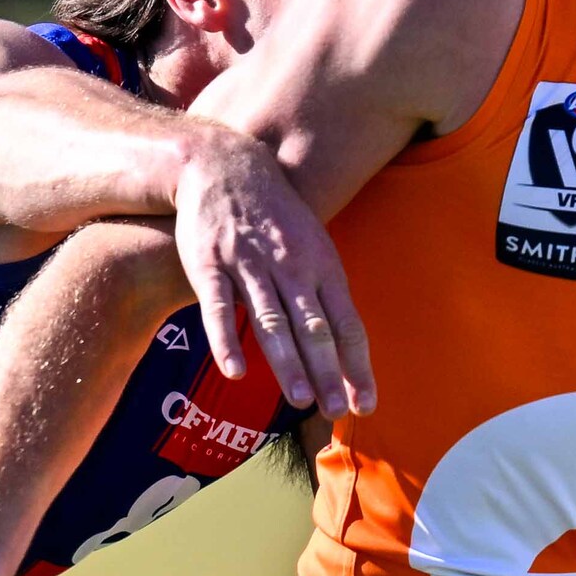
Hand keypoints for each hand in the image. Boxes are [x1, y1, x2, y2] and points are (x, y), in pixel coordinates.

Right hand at [174, 130, 373, 414]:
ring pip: (271, 320)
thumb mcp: (313, 245)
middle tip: (336, 411)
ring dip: (288, 361)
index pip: (347, 325)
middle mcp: (291, 267)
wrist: (225, 165)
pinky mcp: (209, 263)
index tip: (366, 404)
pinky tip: (236, 370)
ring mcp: (249, 265)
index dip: (357, 366)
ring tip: (300, 399)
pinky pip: (217, 307)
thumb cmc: (276, 216)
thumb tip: (348, 346)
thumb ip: (325, 293)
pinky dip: (226, 339)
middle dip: (328, 371)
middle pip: (314, 328)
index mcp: (322, 266)